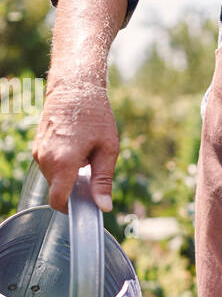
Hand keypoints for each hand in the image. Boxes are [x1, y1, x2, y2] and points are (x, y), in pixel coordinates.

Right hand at [31, 77, 118, 213]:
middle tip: (92, 173)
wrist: (75, 87)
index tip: (84, 206)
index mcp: (63, 163)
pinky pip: (49, 165)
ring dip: (68, 175)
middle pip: (57, 190)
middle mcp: (46, 159)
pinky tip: (76, 148)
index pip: (57, 201)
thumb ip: (103, 181)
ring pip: (53, 178)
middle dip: (73, 188)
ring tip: (85, 155)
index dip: (70, 209)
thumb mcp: (108, 150)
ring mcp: (39, 152)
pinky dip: (61, 164)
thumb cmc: (95, 116)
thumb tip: (103, 207)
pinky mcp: (37, 145)